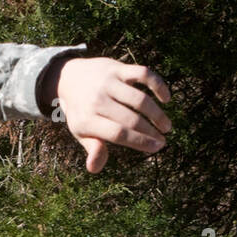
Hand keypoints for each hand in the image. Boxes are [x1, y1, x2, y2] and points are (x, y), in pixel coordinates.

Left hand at [41, 57, 172, 172]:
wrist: (70, 77)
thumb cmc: (81, 111)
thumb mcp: (80, 131)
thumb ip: (92, 148)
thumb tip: (94, 169)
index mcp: (86, 120)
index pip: (118, 134)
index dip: (140, 142)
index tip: (156, 147)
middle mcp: (97, 100)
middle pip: (131, 119)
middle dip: (151, 132)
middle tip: (163, 140)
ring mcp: (108, 82)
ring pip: (139, 99)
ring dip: (157, 114)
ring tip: (166, 126)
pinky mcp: (117, 67)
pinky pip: (143, 74)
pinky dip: (159, 85)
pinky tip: (166, 99)